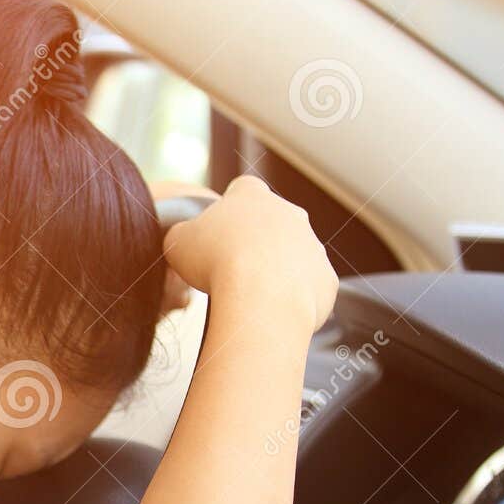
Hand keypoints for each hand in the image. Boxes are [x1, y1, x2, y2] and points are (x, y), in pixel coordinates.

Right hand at [162, 175, 337, 330]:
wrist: (260, 298)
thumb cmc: (215, 264)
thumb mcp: (177, 242)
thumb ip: (182, 234)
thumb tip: (184, 239)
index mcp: (252, 197)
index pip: (241, 190)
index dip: (228, 210)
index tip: (217, 233)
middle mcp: (289, 214)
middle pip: (272, 222)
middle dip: (255, 243)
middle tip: (232, 269)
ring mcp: (313, 246)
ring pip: (294, 255)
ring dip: (277, 271)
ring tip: (252, 297)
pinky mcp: (326, 278)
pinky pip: (308, 287)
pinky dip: (293, 298)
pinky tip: (272, 312)